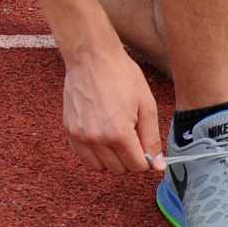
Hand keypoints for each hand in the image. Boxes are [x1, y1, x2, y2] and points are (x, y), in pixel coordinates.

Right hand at [61, 44, 162, 174]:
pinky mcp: (70, 131)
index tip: (145, 143)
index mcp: (119, 134)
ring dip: (112, 158)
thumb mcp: (146, 105)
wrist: (91, 56)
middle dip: (129, 158)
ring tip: (116, 135)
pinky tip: (102, 134)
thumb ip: (152, 138)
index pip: (137, 166)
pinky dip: (95, 153)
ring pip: (100, 167)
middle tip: (132, 136)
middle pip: (119, 169)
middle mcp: (97, 139)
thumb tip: (157, 166)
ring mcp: (80, 136)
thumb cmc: (121, 75)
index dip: (145, 158)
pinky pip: (84, 157)